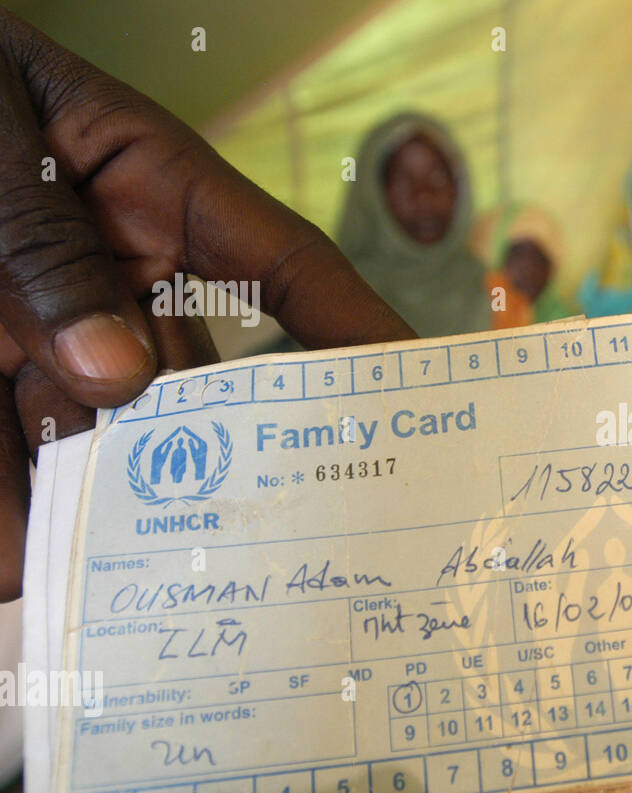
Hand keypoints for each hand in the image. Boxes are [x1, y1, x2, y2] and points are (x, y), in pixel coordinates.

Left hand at [0, 9, 415, 599]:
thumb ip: (48, 245)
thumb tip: (117, 378)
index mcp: (156, 191)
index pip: (283, 270)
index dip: (355, 333)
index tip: (409, 403)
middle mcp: (117, 268)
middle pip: (190, 381)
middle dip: (214, 462)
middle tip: (253, 540)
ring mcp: (42, 318)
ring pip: (91, 428)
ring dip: (97, 504)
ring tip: (108, 581)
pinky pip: (3, 437)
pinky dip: (10, 502)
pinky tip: (19, 560)